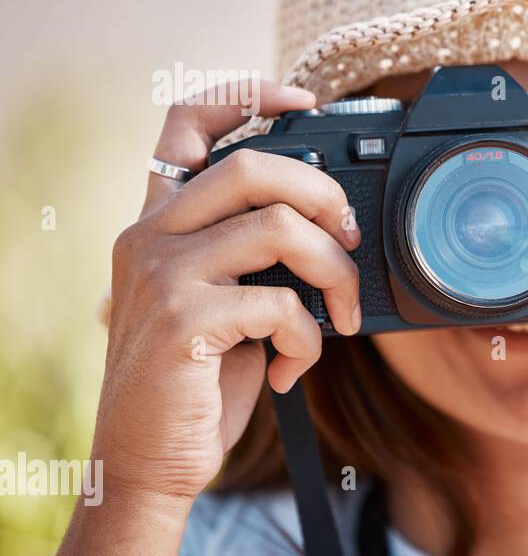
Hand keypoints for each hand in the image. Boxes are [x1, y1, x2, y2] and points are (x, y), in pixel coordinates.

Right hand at [94, 81, 361, 503]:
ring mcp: (161, 276)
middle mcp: (148, 238)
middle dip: (323, 195)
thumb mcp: (222, 304)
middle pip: (253, 165)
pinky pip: (280, 302)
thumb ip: (251, 257)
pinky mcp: (183, 321)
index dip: (244, 94)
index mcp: (157, 224)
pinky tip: (291, 368)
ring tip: (343, 316)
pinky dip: (307, 338)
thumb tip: (332, 225)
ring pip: (278, 227)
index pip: (183, 125)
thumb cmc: (195, 383)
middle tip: (352, 237)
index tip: (303, 99)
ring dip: (334, 272)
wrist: (147, 461)